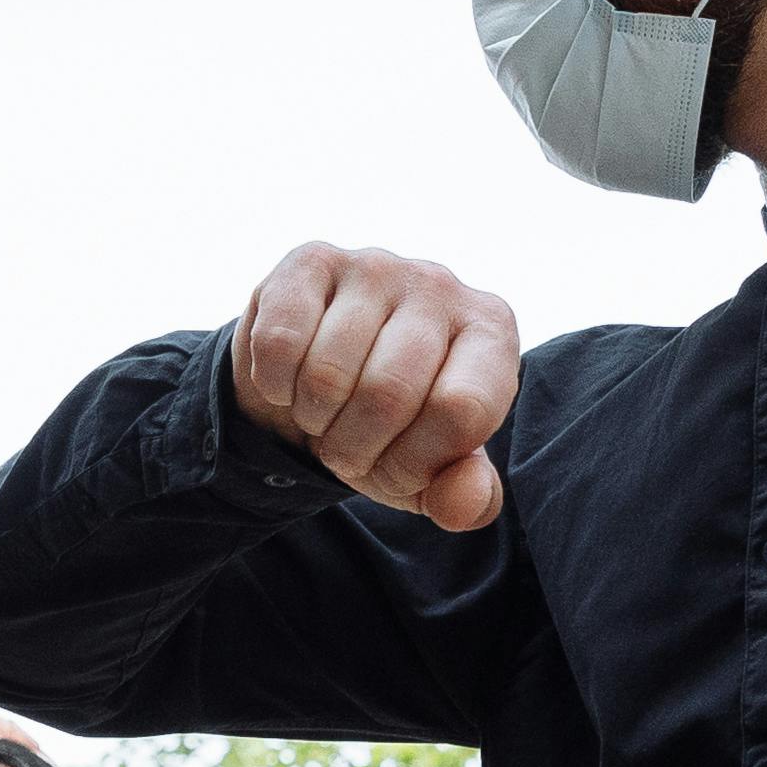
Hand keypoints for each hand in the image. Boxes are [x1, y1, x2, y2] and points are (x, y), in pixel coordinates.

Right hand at [229, 244, 526, 532]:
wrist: (316, 382)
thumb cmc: (390, 428)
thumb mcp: (431, 472)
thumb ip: (464, 496)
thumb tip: (464, 505)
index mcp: (491, 333)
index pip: (460, 412)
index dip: (413, 463)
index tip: (396, 469)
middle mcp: (442, 286)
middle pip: (389, 393)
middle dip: (354, 448)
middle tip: (347, 449)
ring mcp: (376, 266)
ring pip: (328, 373)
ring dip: (313, 420)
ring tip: (322, 415)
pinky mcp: (312, 262)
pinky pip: (280, 342)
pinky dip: (276, 385)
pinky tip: (289, 381)